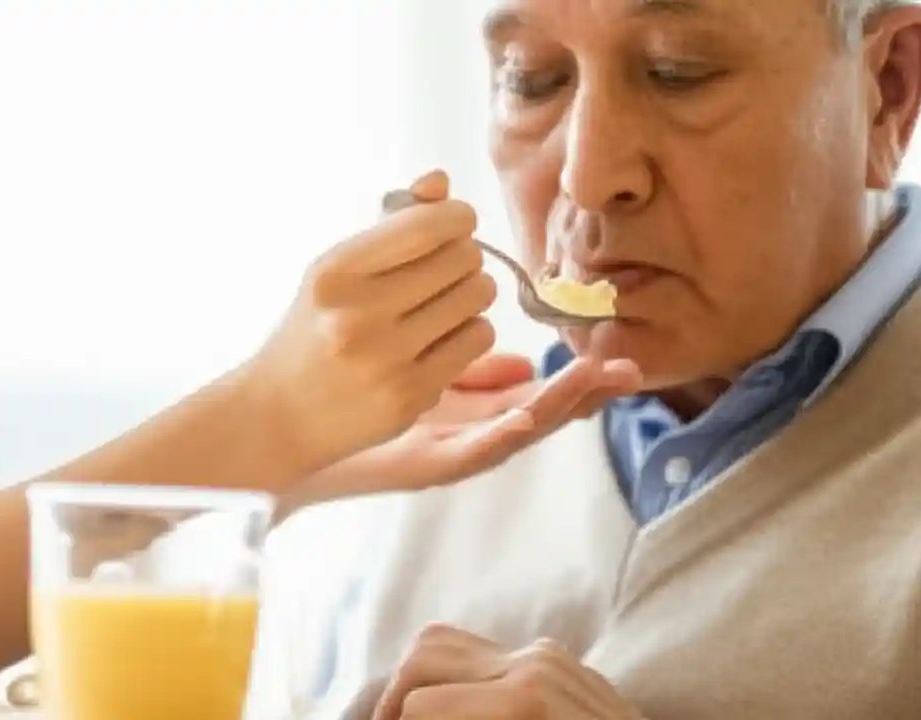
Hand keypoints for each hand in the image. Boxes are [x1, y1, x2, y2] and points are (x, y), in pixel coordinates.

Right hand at [242, 170, 497, 478]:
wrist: (280, 413)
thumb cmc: (314, 330)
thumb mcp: (335, 271)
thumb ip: (390, 224)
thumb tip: (441, 182)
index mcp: (336, 271)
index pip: (429, 224)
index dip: (458, 218)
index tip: (454, 227)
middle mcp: (358, 313)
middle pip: (464, 258)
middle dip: (464, 258)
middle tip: (443, 273)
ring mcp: (385, 359)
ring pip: (478, 297)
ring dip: (470, 296)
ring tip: (442, 306)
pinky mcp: (409, 395)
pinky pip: (477, 338)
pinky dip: (468, 333)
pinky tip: (440, 340)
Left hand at [282, 352, 640, 508]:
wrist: (292, 430)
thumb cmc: (347, 389)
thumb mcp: (409, 350)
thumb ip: (453, 331)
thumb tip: (519, 348)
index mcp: (473, 405)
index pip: (540, 385)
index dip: (580, 373)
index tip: (618, 351)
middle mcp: (470, 431)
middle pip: (545, 411)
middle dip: (589, 392)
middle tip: (628, 369)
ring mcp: (451, 450)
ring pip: (520, 430)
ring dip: (560, 406)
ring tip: (598, 382)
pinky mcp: (423, 463)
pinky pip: (470, 450)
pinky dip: (501, 435)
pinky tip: (526, 415)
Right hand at [373, 625, 641, 719]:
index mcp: (523, 704)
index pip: (419, 707)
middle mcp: (533, 665)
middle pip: (424, 655)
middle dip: (394, 700)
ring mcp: (547, 655)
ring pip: (445, 639)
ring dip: (418, 678)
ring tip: (409, 716)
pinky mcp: (556, 656)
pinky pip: (483, 649)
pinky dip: (454, 675)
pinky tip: (457, 711)